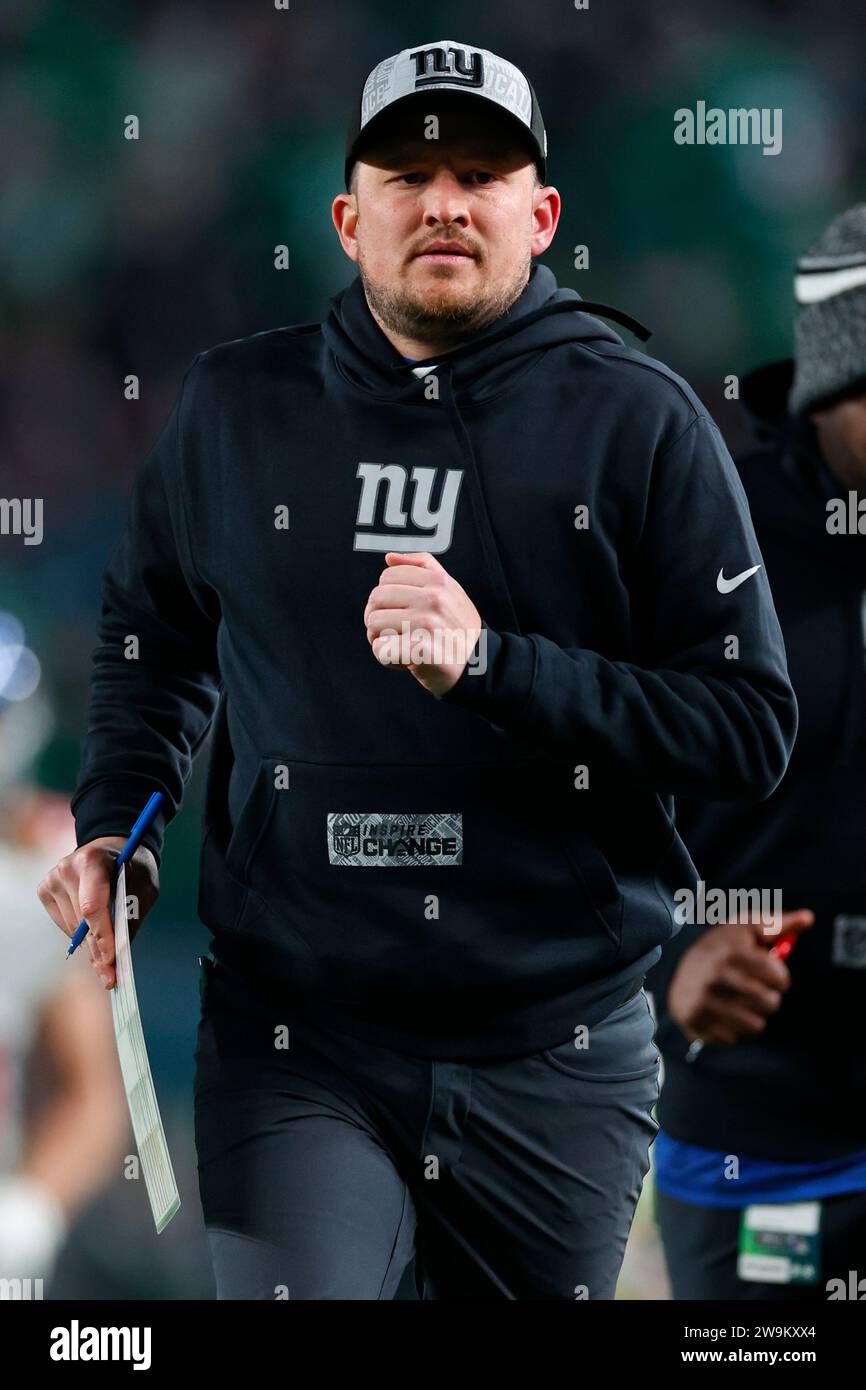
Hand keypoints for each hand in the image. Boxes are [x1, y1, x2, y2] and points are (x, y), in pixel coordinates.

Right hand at [36, 837, 159, 989]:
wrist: (110, 847)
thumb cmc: (132, 867)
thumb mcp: (145, 887)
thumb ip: (132, 916)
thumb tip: (120, 954)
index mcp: (92, 861)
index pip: (92, 906)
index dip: (102, 936)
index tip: (111, 960)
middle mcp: (66, 868)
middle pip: (81, 922)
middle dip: (98, 951)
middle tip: (109, 977)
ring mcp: (52, 879)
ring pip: (72, 928)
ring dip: (90, 945)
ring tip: (106, 955)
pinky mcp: (45, 889)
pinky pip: (63, 924)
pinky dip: (78, 934)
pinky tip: (91, 929)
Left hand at [364, 551, 482, 696]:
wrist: (481, 667)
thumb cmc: (460, 630)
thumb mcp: (451, 590)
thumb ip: (423, 567)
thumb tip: (389, 557)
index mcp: (439, 581)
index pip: (387, 576)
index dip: (386, 595)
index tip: (397, 611)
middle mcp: (433, 599)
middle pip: (376, 598)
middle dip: (378, 616)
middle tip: (394, 632)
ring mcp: (427, 624)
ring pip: (374, 623)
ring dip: (380, 639)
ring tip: (400, 645)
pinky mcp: (420, 650)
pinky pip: (381, 649)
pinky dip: (387, 658)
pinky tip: (404, 661)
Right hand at [668, 908, 814, 1046]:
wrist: (678, 968)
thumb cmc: (721, 947)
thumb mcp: (746, 927)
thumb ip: (778, 924)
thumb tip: (808, 917)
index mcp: (732, 953)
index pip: (778, 977)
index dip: (779, 977)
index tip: (769, 973)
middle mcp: (717, 978)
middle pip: (770, 1003)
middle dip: (768, 997)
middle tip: (753, 988)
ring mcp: (705, 1002)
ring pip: (755, 1025)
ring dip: (752, 1015)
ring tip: (738, 1000)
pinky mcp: (696, 1023)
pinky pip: (733, 1038)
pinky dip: (732, 1028)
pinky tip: (722, 1012)